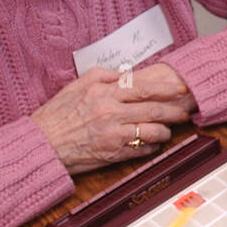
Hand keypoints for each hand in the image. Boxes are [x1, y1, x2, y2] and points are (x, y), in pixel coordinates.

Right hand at [30, 62, 197, 174]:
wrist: (42, 144)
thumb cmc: (57, 114)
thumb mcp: (77, 85)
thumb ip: (104, 75)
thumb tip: (126, 72)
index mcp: (104, 92)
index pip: (144, 88)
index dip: (166, 89)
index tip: (181, 89)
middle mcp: (111, 112)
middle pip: (154, 110)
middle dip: (174, 112)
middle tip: (184, 113)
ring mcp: (114, 135)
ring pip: (153, 132)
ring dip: (165, 132)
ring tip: (166, 131)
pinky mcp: (113, 154)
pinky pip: (143, 151)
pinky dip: (152, 148)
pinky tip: (152, 144)